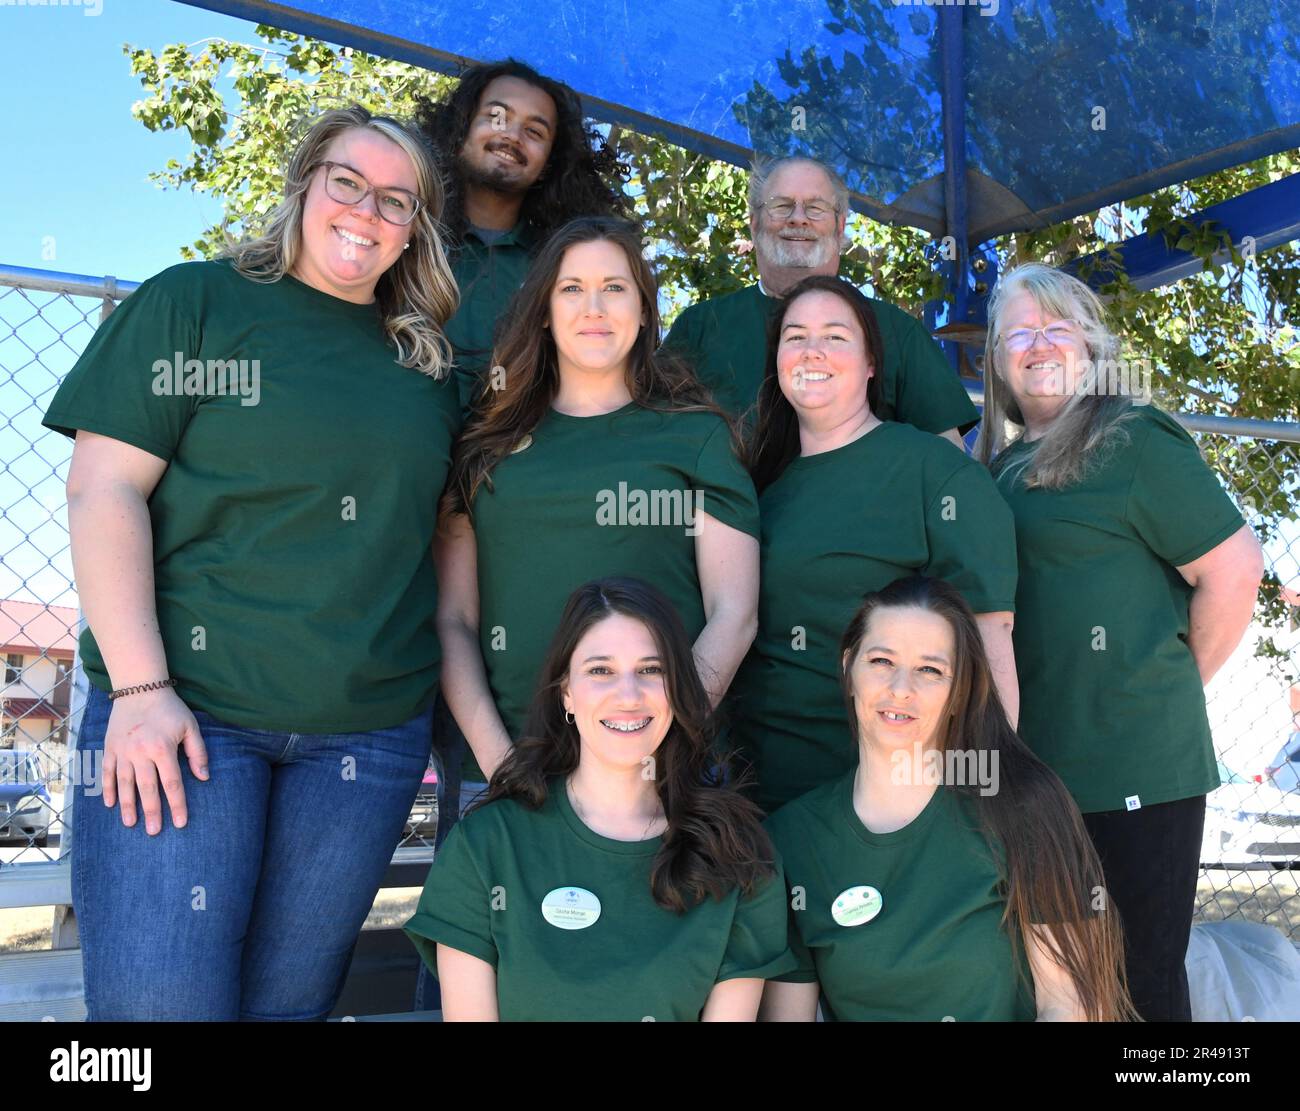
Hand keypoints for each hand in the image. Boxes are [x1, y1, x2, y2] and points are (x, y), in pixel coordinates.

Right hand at [101, 686, 208, 833]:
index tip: (180, 823)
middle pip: (147, 788)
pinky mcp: (109, 748)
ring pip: (124, 784)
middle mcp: (140, 752)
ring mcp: (122, 751)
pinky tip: (110, 804)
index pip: (172, 783)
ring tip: (131, 824)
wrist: (140, 688)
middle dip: (151, 812)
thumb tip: (204, 777)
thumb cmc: (169, 708)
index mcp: (162, 748)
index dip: (177, 805)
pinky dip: (107, 789)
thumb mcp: (190, 726)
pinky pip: (106, 772)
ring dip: (127, 805)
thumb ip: (198, 752)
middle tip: (154, 832)